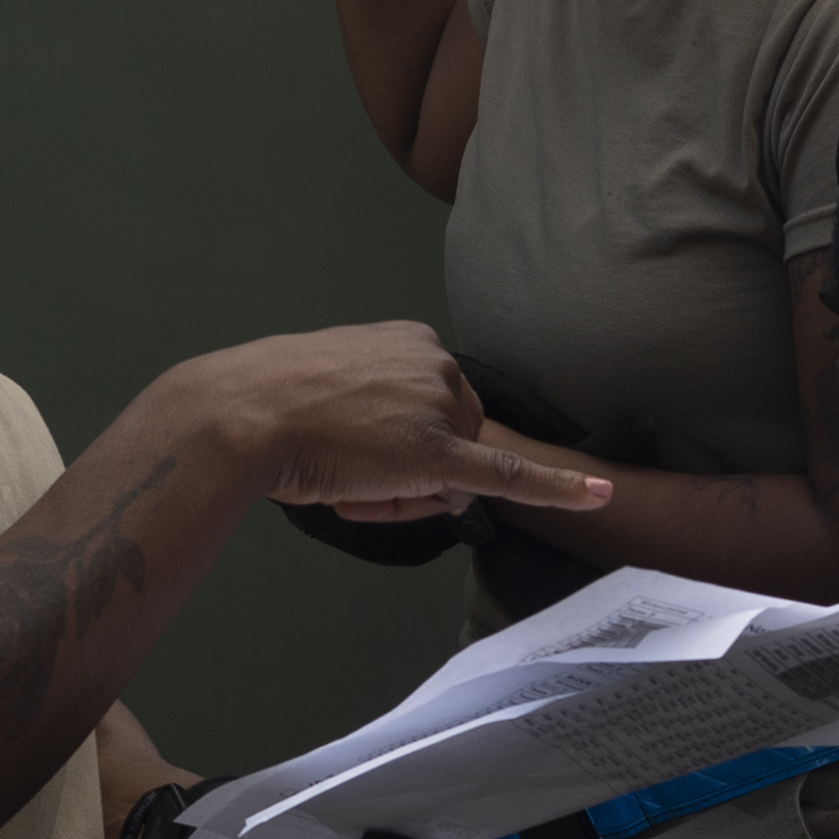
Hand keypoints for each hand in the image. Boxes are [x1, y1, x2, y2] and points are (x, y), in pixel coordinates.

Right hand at [197, 322, 610, 520]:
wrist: (240, 415)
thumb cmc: (269, 404)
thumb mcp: (332, 385)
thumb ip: (375, 403)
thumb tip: (390, 444)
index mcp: (414, 341)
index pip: (436, 413)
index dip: (397, 448)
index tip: (348, 443)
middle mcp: (436, 364)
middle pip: (451, 446)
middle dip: (406, 478)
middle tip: (345, 475)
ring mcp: (440, 409)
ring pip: (451, 479)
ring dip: (402, 497)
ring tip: (347, 480)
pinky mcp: (443, 456)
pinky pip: (509, 477)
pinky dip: (558, 490)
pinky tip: (598, 496)